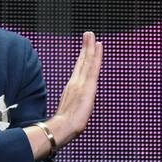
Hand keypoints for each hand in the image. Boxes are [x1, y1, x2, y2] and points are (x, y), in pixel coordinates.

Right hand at [45, 31, 103, 146]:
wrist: (62, 128)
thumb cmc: (63, 125)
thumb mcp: (68, 114)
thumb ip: (69, 109)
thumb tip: (68, 115)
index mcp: (72, 88)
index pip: (79, 70)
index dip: (82, 58)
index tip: (86, 48)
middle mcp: (76, 83)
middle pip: (82, 61)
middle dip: (86, 47)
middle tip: (88, 34)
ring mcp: (81, 83)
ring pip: (87, 61)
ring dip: (90, 46)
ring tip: (91, 35)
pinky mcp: (87, 86)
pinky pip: (93, 67)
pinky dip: (96, 55)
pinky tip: (99, 46)